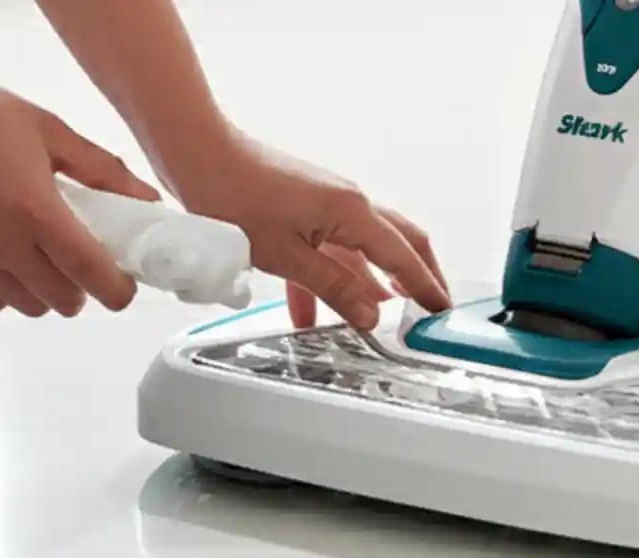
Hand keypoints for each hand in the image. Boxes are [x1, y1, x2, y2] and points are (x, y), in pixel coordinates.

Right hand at [0, 73, 159, 316]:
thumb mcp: (52, 132)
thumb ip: (103, 170)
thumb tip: (147, 197)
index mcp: (37, 211)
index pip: (91, 273)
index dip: (118, 291)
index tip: (125, 286)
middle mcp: (3, 243)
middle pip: (62, 300)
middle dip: (83, 289)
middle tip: (83, 265)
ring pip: (25, 306)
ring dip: (45, 293)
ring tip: (43, 263)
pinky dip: (5, 296)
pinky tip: (8, 269)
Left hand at [170, 132, 450, 328]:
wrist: (198, 156)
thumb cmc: (235, 195)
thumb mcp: (286, 256)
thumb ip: (333, 287)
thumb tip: (369, 315)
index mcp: (352, 211)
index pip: (403, 256)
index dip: (424, 286)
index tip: (440, 311)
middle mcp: (347, 203)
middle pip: (397, 243)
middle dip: (415, 277)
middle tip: (429, 306)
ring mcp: (325, 205)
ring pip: (359, 251)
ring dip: (365, 286)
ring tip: (372, 320)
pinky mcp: (303, 209)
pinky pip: (325, 250)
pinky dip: (324, 281)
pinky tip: (308, 314)